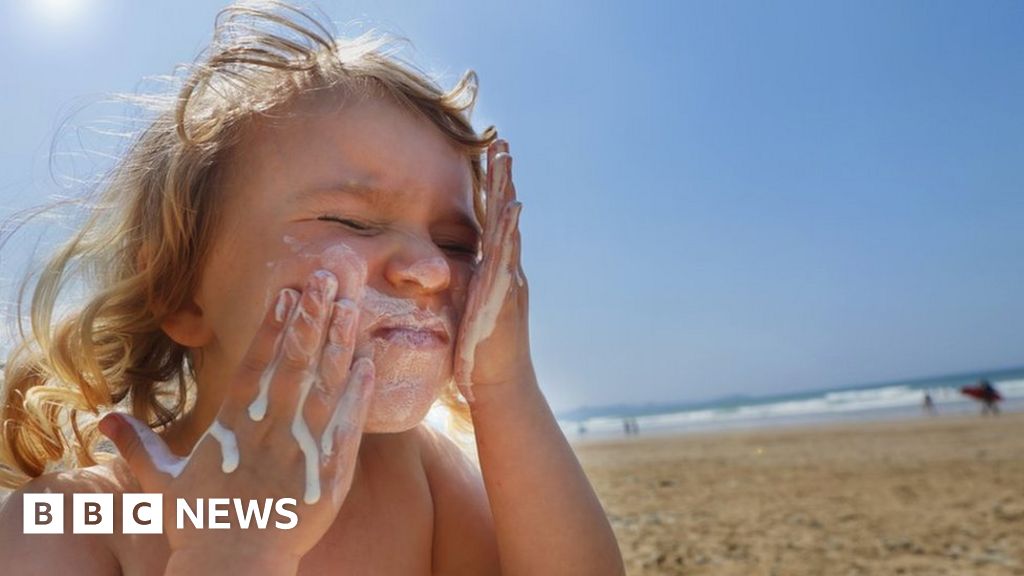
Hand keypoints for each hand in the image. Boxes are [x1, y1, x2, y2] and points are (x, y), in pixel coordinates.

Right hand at [98, 264, 373, 563]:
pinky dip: (359, 393)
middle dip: (310, 317)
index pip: (256, 363)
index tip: (287, 292)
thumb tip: (103, 421)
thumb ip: (138, 447)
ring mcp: (302, 448)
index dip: (272, 326)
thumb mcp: (160, 484)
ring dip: (338, 343)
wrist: (235, 567)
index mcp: (233, 426)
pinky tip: (369, 362)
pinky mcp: (330, 472)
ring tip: (351, 305)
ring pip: (325, 385)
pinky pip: (348, 425)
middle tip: (327, 279)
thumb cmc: (198, 526)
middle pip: (294, 363)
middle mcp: (269, 429)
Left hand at [453, 138, 532, 402]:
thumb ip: (453, 286)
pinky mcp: (507, 295)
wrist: (498, 386)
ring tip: (505, 158)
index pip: (491, 221)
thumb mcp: (461, 310)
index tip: (488, 156)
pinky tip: (511, 206)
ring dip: (507, 190)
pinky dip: (510, 229)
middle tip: (499, 140)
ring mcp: (510, 279)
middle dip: (502, 177)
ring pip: (509, 227)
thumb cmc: (475, 353)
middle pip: (504, 214)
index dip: (491, 189)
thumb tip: (433, 270)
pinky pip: (508, 255)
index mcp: (493, 271)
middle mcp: (506, 269)